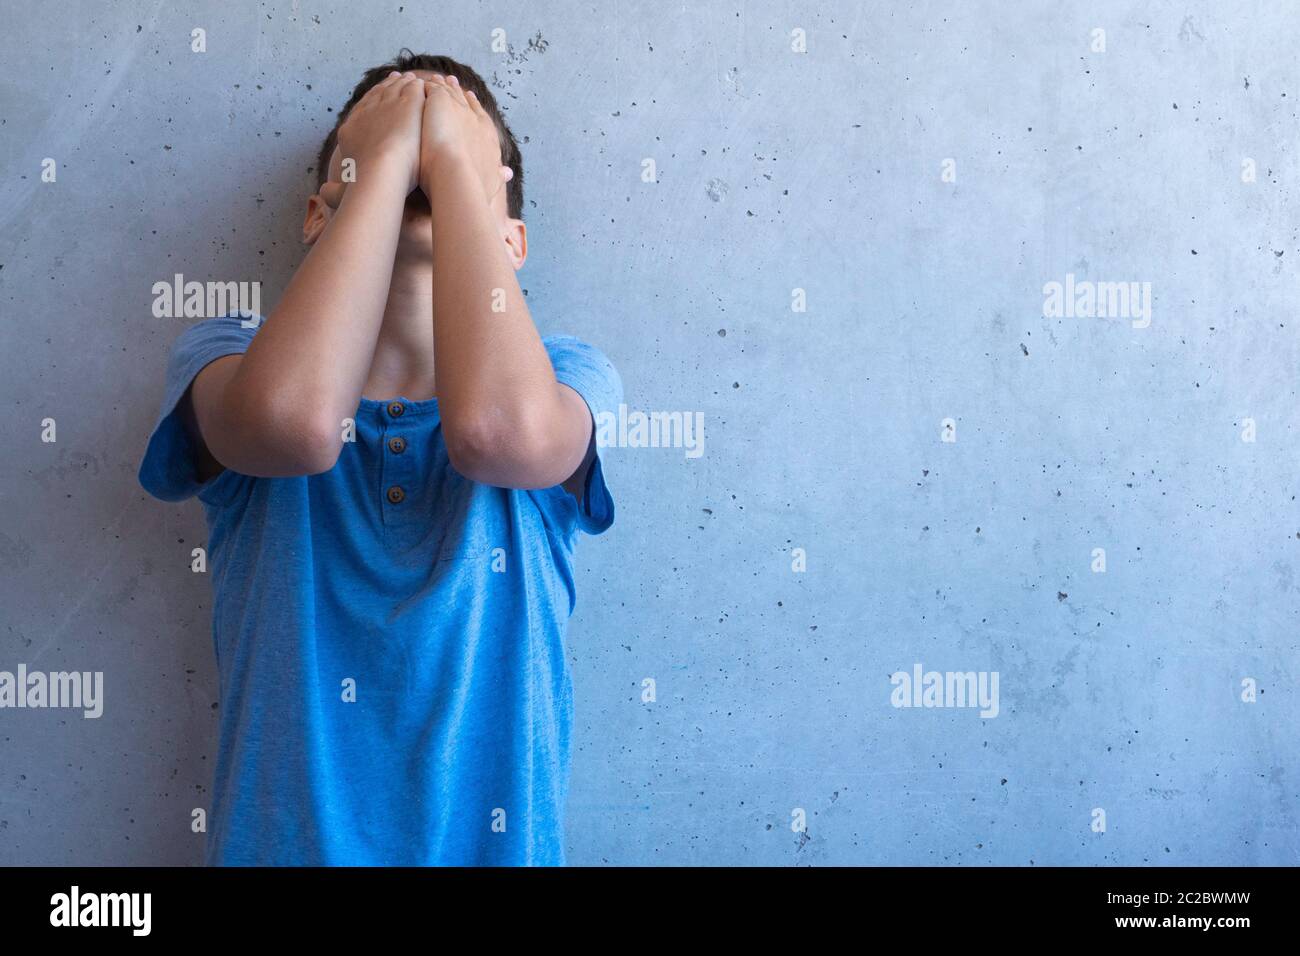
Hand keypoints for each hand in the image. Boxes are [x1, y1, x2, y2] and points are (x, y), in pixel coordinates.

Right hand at [324, 71, 424, 206]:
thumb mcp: (341, 191)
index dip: (369, 104)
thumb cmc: (364, 184)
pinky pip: (413, 88)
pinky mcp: (408, 103)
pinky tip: (424, 85)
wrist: (382, 169)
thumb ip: (334, 192)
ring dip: (402, 83)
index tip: (375, 100)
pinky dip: (417, 85)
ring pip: (395, 88)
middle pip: (377, 95)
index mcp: (350, 130)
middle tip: (393, 79)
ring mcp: (387, 105)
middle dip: (385, 87)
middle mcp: (366, 113)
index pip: (360, 111)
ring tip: (410, 79)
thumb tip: (322, 195)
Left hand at [419, 74, 511, 203]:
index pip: (481, 115)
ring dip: (443, 85)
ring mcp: (458, 107)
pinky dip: (427, 86)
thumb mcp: (493, 180)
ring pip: (449, 92)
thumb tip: (508, 174)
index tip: (471, 98)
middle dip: (459, 91)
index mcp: (487, 134)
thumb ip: (499, 175)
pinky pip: (432, 88)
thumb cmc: (474, 184)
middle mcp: (475, 118)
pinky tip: (421, 84)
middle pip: (466, 100)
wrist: (456, 174)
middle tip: (453, 81)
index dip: (474, 107)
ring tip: (436, 79)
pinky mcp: (439, 101)